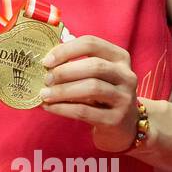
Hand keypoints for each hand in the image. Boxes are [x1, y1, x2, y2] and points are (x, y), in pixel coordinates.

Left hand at [39, 35, 139, 152]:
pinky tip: (49, 107)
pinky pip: (85, 111)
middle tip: (46, 79)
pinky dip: (63, 108)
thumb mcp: (96, 76)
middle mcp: (126, 76)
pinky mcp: (116, 120)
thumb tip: (45, 62)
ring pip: (92, 88)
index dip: (66, 50)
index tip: (46, 61)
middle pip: (94, 66)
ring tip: (44, 94)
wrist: (123, 127)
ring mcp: (124, 98)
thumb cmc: (102, 96)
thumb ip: (76, 64)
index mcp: (119, 58)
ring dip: (62, 91)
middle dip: (65, 71)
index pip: (91, 44)